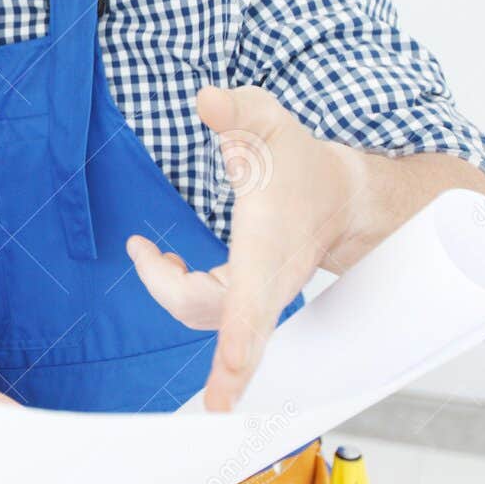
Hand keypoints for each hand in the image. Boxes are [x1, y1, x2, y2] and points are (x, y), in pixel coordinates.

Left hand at [127, 85, 356, 412]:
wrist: (338, 195)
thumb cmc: (299, 162)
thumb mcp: (269, 123)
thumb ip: (237, 110)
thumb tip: (207, 98)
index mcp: (271, 249)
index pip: (253, 307)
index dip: (237, 346)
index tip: (226, 386)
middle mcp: (268, 284)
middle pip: (227, 327)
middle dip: (200, 333)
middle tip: (169, 305)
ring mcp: (261, 297)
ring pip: (207, 318)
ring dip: (167, 289)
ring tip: (146, 251)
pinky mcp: (250, 299)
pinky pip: (207, 315)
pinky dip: (175, 292)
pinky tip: (162, 262)